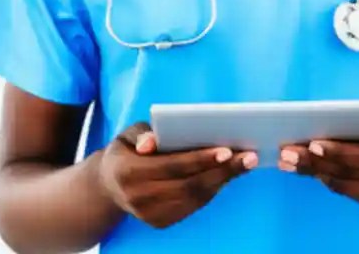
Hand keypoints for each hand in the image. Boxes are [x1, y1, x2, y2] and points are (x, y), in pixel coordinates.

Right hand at [97, 122, 256, 229]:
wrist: (110, 186)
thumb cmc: (127, 152)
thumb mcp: (128, 135)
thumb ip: (142, 134)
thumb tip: (151, 143)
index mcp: (128, 173)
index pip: (172, 166)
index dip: (200, 160)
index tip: (227, 150)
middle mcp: (139, 198)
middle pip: (189, 185)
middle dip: (222, 171)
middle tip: (248, 157)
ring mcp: (150, 215)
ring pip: (194, 198)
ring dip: (222, 181)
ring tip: (244, 164)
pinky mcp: (160, 222)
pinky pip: (192, 206)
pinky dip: (212, 190)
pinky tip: (226, 175)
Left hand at [280, 101, 358, 208]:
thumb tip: (330, 117)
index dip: (338, 151)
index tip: (312, 144)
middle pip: (350, 172)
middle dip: (315, 163)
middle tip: (286, 153)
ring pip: (346, 186)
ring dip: (314, 173)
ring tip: (288, 162)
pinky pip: (350, 192)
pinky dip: (327, 179)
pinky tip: (308, 169)